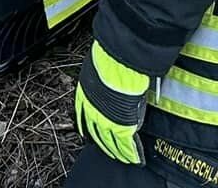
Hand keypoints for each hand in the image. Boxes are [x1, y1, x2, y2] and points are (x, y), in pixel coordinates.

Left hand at [75, 43, 149, 163]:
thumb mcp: (97, 69)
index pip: (83, 118)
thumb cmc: (109, 59)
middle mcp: (92, 112)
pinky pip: (125, 143)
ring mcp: (106, 121)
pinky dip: (130, 152)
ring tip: (122, 158)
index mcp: (84, 98)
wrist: (118, 64)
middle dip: (102, 144)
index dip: (88, 129)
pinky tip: (134, 157)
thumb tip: (106, 78)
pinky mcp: (122, 126)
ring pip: (110, 142)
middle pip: (96, 134)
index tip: (90, 136)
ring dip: (116, 151)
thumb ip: (100, 80)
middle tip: (108, 151)